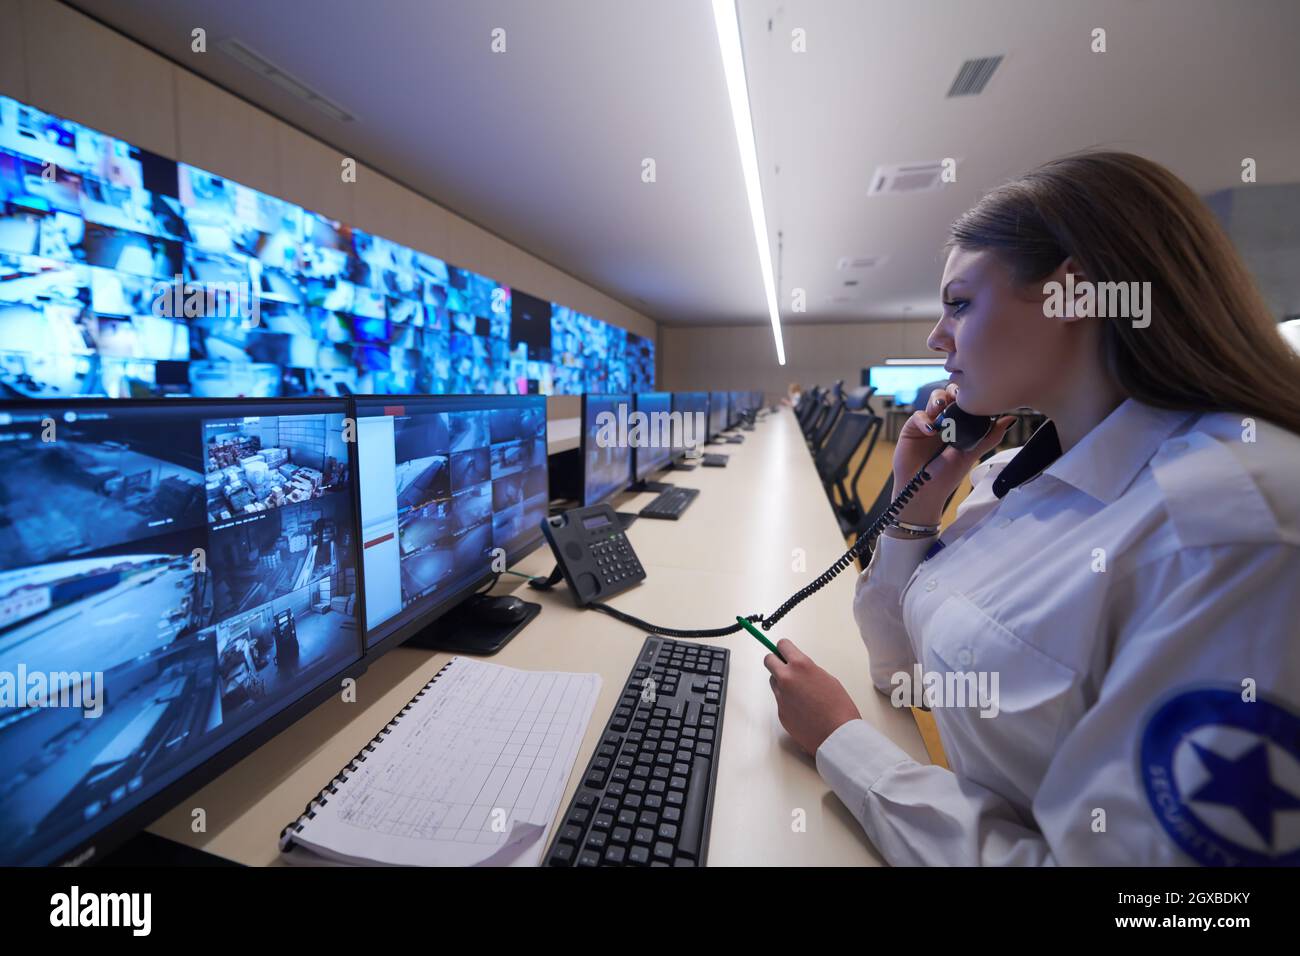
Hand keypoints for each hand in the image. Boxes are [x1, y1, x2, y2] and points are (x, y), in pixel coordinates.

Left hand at [764, 639, 861, 756]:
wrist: (837, 734)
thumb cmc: (839, 707)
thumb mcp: (827, 678)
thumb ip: (808, 671)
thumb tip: (799, 671)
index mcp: (800, 666)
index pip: (782, 645)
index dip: (784, 648)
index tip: (785, 651)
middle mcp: (786, 678)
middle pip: (768, 661)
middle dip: (776, 662)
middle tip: (785, 667)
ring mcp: (781, 696)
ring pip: (774, 682)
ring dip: (782, 683)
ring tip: (800, 693)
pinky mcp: (780, 712)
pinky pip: (780, 700)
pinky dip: (788, 702)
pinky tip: (803, 709)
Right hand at [892, 383, 1015, 523]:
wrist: (923, 491)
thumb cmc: (946, 477)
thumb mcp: (971, 455)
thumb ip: (990, 437)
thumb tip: (1012, 419)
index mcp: (960, 426)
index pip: (965, 401)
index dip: (969, 394)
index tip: (975, 394)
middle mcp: (944, 422)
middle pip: (949, 394)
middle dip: (953, 390)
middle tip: (958, 395)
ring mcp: (928, 424)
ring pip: (933, 400)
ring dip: (938, 399)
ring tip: (941, 407)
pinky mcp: (912, 429)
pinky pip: (918, 415)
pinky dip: (924, 419)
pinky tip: (930, 431)